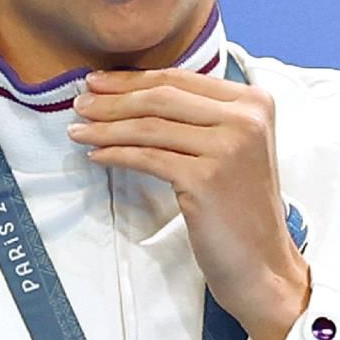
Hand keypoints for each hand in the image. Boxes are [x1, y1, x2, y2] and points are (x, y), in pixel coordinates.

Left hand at [69, 69, 310, 339]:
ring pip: (149, 126)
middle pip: (162, 97)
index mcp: (255, 102)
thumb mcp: (234, 147)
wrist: (261, 261)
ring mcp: (227, 148)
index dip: (133, 78)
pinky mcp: (205, 178)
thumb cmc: (240, 207)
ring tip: (78, 130)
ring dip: (106, 127)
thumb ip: (203, 116)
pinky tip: (97, 156)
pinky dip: (116, 154)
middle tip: (80, 103)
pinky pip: (147, 157)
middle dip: (113, 99)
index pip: (181, 78)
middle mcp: (246, 119)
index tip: (100, 81)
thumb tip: (136, 92)